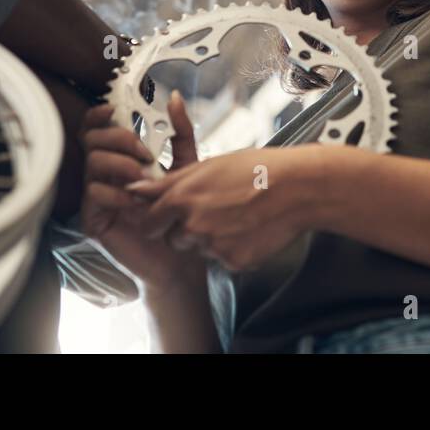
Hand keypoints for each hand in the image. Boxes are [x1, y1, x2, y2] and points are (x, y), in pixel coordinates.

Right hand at [79, 91, 203, 290]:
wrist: (180, 258)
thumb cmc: (179, 212)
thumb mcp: (185, 166)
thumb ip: (180, 133)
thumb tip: (174, 96)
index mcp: (120, 157)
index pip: (97, 127)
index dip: (99, 114)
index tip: (114, 109)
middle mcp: (103, 173)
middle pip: (91, 138)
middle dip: (119, 138)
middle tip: (144, 152)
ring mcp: (95, 195)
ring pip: (92, 162)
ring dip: (120, 163)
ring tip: (144, 177)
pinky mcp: (92, 219)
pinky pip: (94, 193)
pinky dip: (116, 192)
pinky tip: (135, 202)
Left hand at [127, 146, 325, 272]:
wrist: (296, 189)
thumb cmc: (253, 170)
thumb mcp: (207, 166)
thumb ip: (168, 182)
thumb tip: (134, 188)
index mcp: (181, 199)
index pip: (148, 222)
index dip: (156, 219)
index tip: (165, 215)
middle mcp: (193, 226)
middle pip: (172, 239)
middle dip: (183, 230)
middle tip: (210, 211)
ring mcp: (213, 247)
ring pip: (198, 249)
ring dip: (208, 238)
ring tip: (234, 216)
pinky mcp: (233, 262)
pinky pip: (221, 259)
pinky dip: (231, 248)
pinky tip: (247, 229)